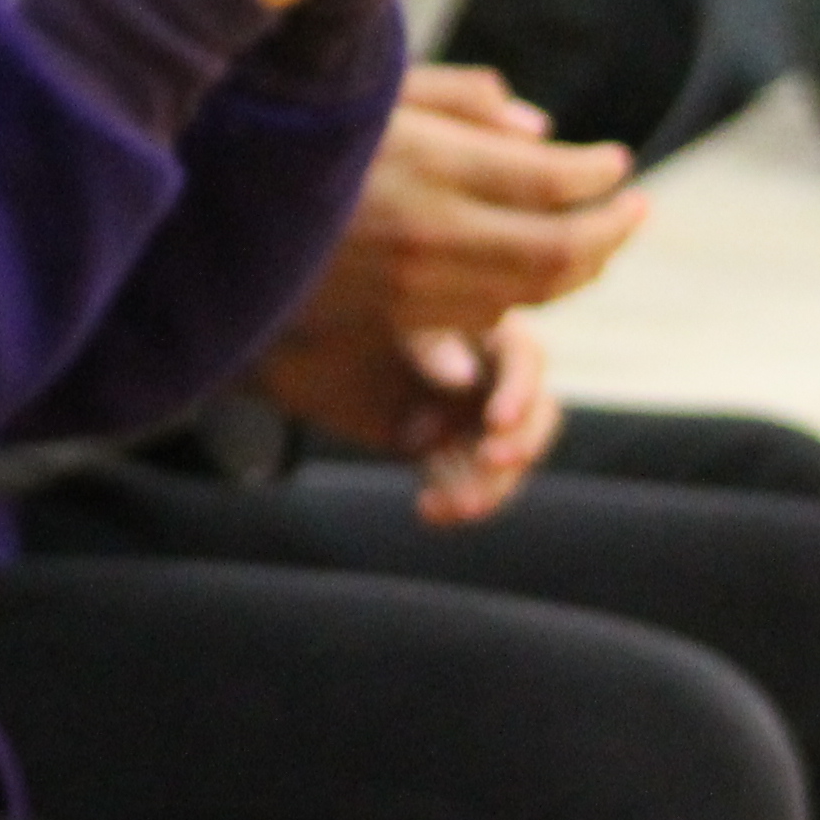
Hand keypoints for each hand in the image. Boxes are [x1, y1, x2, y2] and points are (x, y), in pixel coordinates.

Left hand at [257, 310, 562, 525]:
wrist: (286, 342)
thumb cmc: (341, 310)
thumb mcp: (384, 315)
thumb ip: (425, 342)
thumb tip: (464, 379)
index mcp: (482, 325)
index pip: (525, 358)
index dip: (520, 390)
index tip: (496, 421)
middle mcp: (484, 372)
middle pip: (533, 415)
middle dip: (520, 443)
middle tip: (491, 462)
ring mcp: (462, 414)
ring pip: (501, 460)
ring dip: (489, 487)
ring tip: (457, 506)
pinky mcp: (436, 449)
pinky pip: (462, 483)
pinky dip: (455, 500)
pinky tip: (430, 509)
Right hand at [308, 62, 645, 336]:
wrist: (209, 214)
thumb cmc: (291, 132)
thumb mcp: (372, 88)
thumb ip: (461, 101)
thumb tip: (540, 128)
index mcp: (426, 160)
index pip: (553, 180)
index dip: (601, 173)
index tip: (619, 161)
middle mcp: (429, 229)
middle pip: (562, 249)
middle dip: (613, 230)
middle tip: (636, 207)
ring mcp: (414, 282)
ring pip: (535, 291)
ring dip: (583, 266)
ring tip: (604, 237)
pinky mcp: (397, 316)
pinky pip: (490, 312)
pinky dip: (530, 291)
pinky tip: (536, 265)